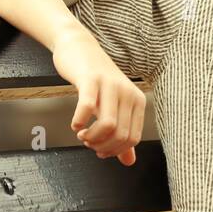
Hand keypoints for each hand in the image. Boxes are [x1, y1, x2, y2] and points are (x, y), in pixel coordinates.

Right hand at [51, 23, 145, 165]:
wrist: (80, 48)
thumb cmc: (96, 81)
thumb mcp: (113, 107)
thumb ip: (122, 134)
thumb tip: (129, 162)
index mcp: (137, 101)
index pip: (132, 138)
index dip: (114, 151)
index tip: (99, 150)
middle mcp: (128, 93)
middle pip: (121, 135)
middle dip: (101, 146)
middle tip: (87, 142)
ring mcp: (111, 85)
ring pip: (108, 125)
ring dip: (92, 137)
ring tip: (82, 134)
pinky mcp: (91, 79)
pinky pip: (88, 106)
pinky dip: (80, 120)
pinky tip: (75, 123)